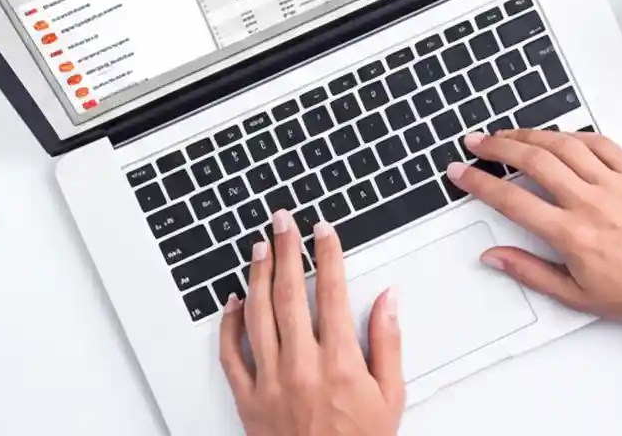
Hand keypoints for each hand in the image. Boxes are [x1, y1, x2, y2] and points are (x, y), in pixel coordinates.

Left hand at [219, 210, 403, 435]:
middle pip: (289, 294)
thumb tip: (388, 299)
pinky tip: (234, 302)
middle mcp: (301, 366)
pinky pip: (231, 354)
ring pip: (258, 316)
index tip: (323, 230)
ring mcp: (270, 382)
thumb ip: (388, 342)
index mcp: (340, 363)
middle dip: (286, 251)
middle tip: (282, 223)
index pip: (332, 292)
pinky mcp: (248, 399)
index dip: (327, 254)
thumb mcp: (391, 395)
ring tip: (259, 249)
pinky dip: (229, 325)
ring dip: (257, 276)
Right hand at [447, 129, 621, 337]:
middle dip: (498, 147)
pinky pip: (602, 144)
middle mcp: (592, 204)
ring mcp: (617, 185)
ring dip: (532, 135)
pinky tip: (560, 136)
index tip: (460, 172)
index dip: (479, 183)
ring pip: (565, 145)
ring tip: (510, 134)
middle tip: (478, 142)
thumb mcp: (577, 296)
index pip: (512, 200)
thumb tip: (493, 257)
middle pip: (534, 161)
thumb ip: (530, 272)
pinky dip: (575, 135)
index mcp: (572, 236)